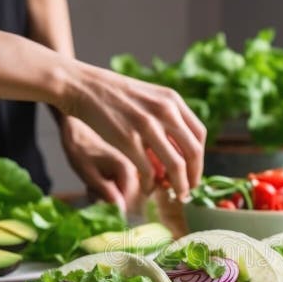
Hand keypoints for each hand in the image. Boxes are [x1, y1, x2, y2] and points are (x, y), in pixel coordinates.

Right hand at [60, 63, 205, 199]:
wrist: (82, 86)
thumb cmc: (115, 95)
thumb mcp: (150, 98)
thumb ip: (168, 118)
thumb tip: (181, 151)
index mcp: (173, 100)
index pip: (199, 136)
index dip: (200, 160)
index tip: (193, 174)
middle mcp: (165, 111)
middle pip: (193, 153)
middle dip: (193, 177)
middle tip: (187, 191)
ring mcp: (147, 125)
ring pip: (176, 166)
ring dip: (178, 186)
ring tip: (174, 195)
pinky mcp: (128, 139)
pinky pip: (149, 171)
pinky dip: (150, 185)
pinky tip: (146, 189)